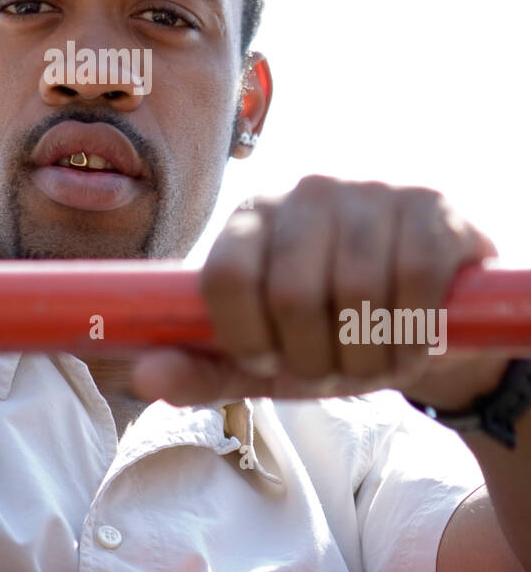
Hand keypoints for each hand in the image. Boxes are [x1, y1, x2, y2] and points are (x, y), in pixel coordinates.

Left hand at [131, 175, 505, 407]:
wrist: (428, 317)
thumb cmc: (330, 335)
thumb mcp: (266, 360)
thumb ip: (203, 369)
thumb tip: (142, 379)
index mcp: (253, 217)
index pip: (226, 274)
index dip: (245, 336)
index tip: (268, 362)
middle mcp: (307, 193)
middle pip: (291, 292)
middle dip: (312, 358)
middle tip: (329, 373)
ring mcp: (371, 194)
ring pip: (355, 292)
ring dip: (365, 356)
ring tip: (370, 362)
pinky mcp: (430, 209)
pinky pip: (413, 282)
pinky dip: (411, 336)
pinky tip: (410, 345)